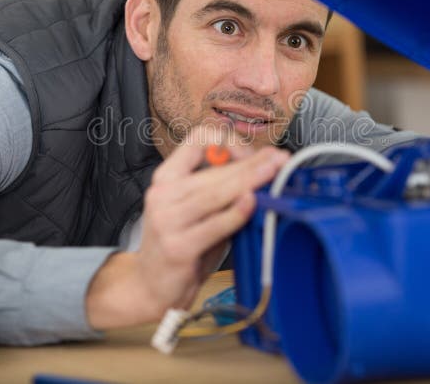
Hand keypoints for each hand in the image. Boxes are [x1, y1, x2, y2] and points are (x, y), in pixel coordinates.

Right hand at [85, 126, 289, 328]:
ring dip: (251, 179)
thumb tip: (264, 169)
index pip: (197, 140)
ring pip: (216, 192)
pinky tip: (252, 202)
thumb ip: (221, 190)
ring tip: (274, 172)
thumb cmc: (181, 245)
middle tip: (279, 158)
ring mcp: (167, 220)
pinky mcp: (178, 247)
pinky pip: (215, 224)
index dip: (228, 142)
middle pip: (214, 167)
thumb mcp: (197, 210)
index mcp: (166, 178)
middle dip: (252, 161)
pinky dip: (237, 212)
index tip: (251, 154)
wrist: (150, 288)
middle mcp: (163, 194)